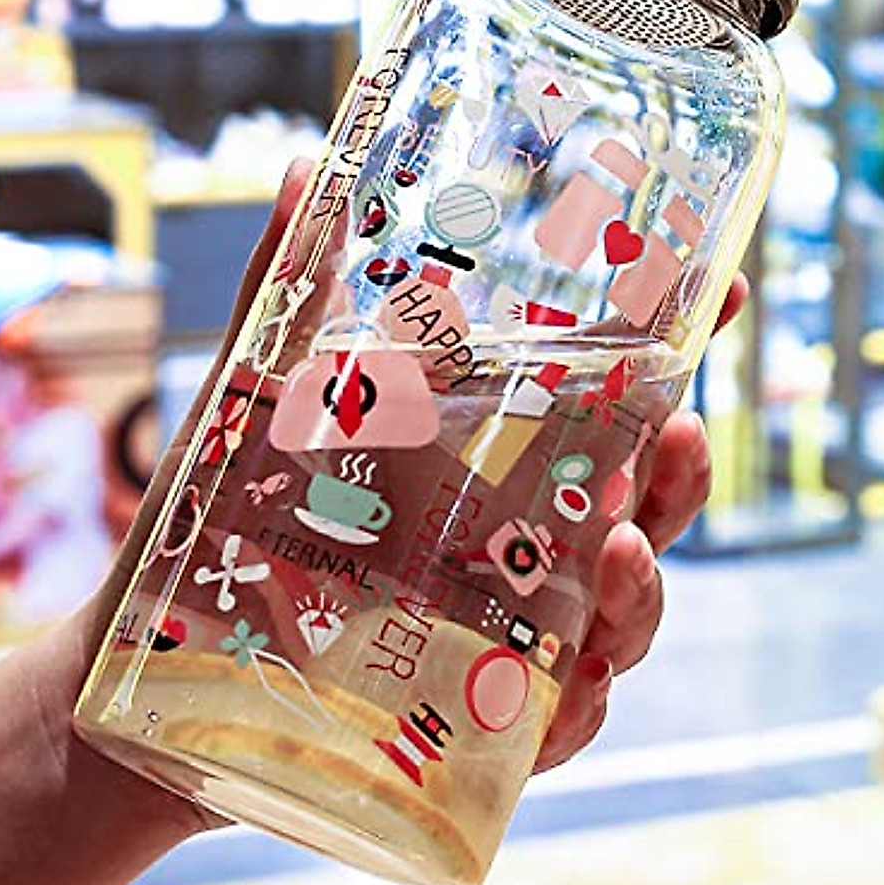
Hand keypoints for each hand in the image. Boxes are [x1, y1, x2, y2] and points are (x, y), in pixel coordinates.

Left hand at [80, 162, 746, 785]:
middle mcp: (513, 533)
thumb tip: (304, 165)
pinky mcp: (473, 713)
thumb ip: (295, 285)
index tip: (722, 288)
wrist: (160, 657)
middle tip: (684, 429)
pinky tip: (577, 682)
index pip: (604, 392)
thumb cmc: (228, 512)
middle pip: (641, 504)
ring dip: (647, 586)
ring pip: (618, 610)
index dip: (673, 340)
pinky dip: (580, 704)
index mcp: (485, 447)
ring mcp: (502, 625)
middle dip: (685, 471)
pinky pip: (554, 719)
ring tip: (627, 548)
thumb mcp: (266, 391)